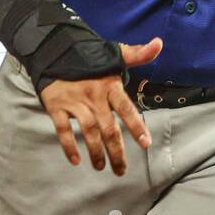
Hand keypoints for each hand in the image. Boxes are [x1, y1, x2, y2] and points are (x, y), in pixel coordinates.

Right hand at [38, 37, 161, 175]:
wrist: (55, 49)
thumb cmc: (90, 58)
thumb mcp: (116, 54)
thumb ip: (139, 54)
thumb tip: (159, 43)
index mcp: (110, 86)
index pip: (126, 108)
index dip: (136, 126)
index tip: (145, 144)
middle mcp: (93, 96)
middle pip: (108, 128)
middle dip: (116, 151)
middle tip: (121, 170)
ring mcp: (74, 102)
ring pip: (88, 131)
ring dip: (95, 152)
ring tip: (101, 167)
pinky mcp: (57, 106)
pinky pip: (63, 129)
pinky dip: (68, 146)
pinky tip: (75, 160)